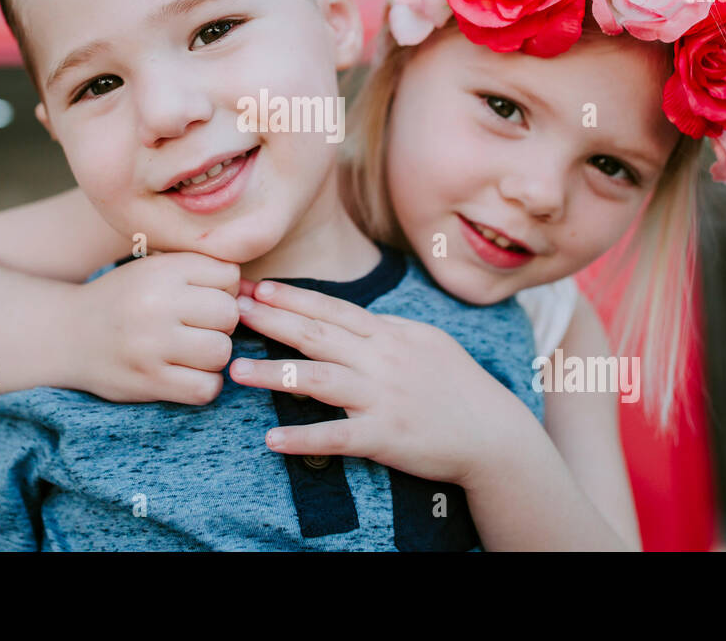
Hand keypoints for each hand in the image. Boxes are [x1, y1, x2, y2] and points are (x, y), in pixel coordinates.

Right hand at [77, 252, 239, 403]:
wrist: (64, 335)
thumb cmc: (122, 299)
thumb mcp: (153, 269)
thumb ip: (198, 269)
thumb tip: (253, 292)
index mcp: (161, 270)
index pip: (229, 276)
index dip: (224, 289)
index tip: (203, 299)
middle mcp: (156, 304)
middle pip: (229, 313)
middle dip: (221, 323)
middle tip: (198, 328)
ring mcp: (151, 345)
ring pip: (221, 352)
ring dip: (213, 355)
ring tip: (191, 351)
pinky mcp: (148, 381)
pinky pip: (206, 388)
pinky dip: (204, 385)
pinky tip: (187, 375)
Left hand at [229, 279, 528, 486]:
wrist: (495, 434)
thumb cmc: (460, 386)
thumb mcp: (427, 341)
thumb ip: (386, 329)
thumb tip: (350, 317)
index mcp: (390, 335)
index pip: (333, 309)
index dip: (292, 297)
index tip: (256, 287)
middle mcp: (383, 361)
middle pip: (317, 334)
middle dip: (271, 320)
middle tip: (230, 310)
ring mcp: (383, 398)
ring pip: (320, 380)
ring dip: (273, 374)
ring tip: (235, 371)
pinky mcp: (386, 437)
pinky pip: (338, 437)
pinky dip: (304, 438)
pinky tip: (272, 438)